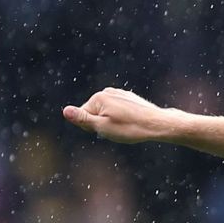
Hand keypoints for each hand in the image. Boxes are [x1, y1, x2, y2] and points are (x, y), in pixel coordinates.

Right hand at [63, 88, 179, 143]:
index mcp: (98, 97)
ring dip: (113, 122)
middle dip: (103, 124)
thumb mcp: (103, 127)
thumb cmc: (131, 128)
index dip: (92, 128)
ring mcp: (120, 93)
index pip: (83, 116)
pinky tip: (133, 122)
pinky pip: (119, 111)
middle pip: (95, 113)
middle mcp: (108, 91)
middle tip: (118, 130)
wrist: (158, 124)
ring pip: (108, 113)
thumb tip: (65, 111)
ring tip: (127, 127)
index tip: (107, 131)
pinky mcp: (130, 98)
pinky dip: (123, 118)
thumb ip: (83, 118)